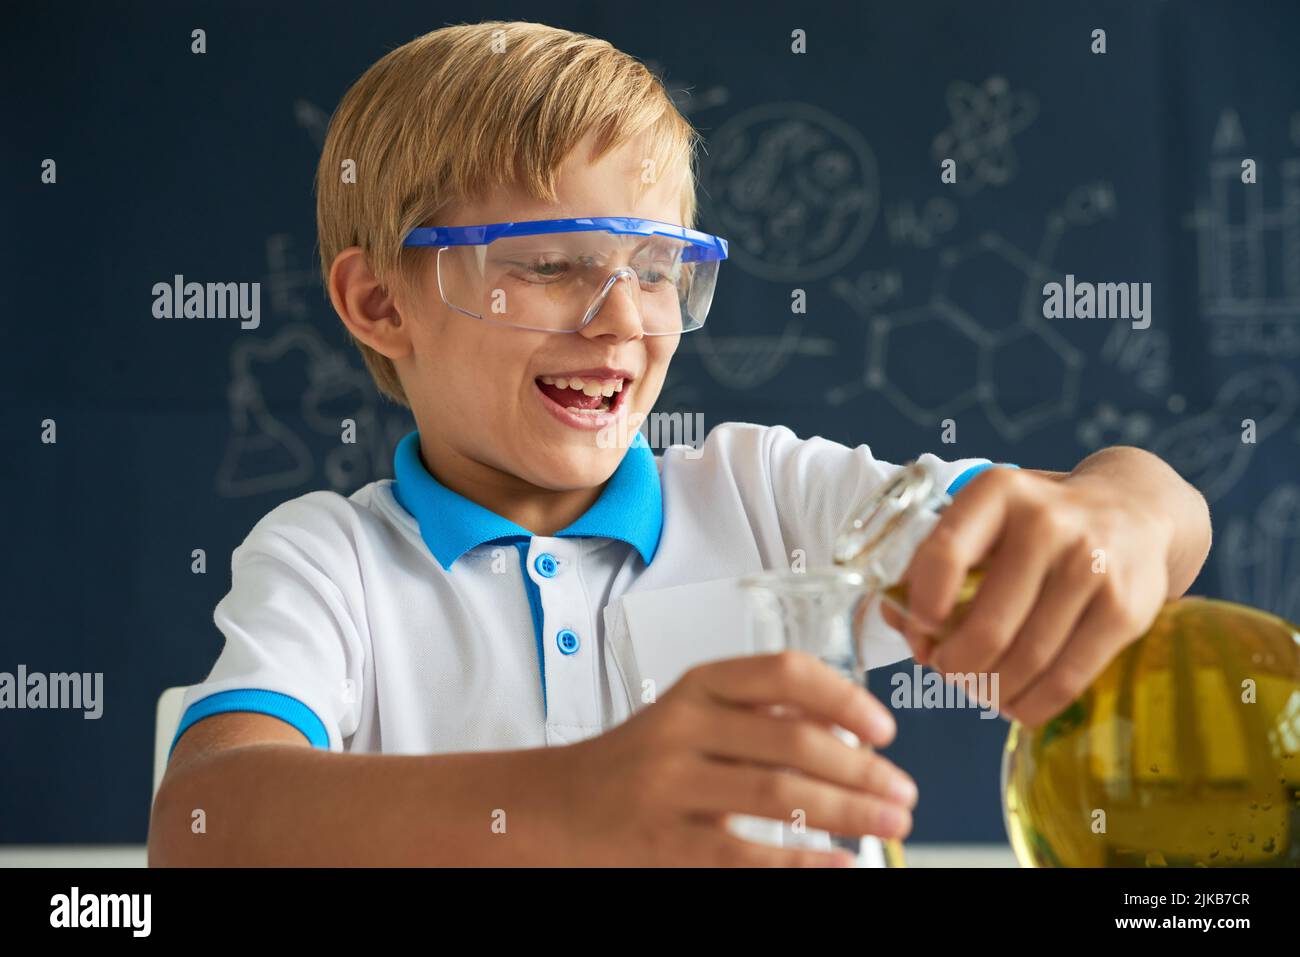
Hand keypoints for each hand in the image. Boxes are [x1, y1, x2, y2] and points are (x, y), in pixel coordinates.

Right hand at [553, 650, 916, 865]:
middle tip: (904, 792)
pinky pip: (747, 853)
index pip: (784, 673)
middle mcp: (683, 726)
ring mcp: (671, 785)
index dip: (844, 698)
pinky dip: (803, 861)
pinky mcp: (666, 842)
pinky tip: (842, 863)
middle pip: (792, 740)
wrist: (556, 807)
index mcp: (697, 686)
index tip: (883, 729)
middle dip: (862, 770)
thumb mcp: (692, 716)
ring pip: (779, 795)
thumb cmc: (639, 759)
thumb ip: (758, 716)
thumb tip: (847, 733)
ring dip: (849, 812)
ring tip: (890, 822)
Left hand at [885, 466, 1172, 726]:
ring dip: (992, 690)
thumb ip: (934, 565)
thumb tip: (903, 628)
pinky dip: (1032, 704)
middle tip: (947, 671)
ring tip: (980, 689)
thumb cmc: (1037, 524)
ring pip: (1027, 659)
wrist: (1135, 510)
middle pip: (989, 626)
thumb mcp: (987, 521)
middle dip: (957, 664)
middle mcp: (1047, 524)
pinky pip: (1068, 678)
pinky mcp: (1125, 608)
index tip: (921, 629)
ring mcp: (1092, 566)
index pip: (946, 553)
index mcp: (998, 493)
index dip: (923, 604)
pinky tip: (1015, 702)